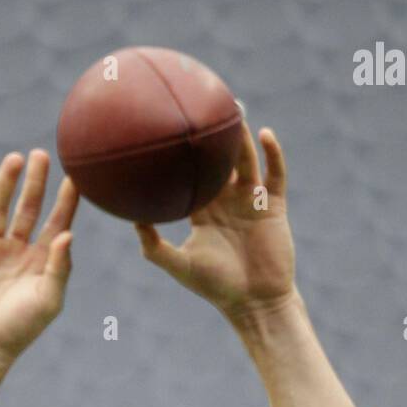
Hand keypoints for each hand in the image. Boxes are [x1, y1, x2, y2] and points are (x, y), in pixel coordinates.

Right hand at [0, 149, 78, 362]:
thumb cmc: (20, 327)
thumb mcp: (48, 299)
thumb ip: (60, 267)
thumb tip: (69, 234)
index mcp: (43, 260)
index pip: (58, 222)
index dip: (66, 200)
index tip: (77, 176)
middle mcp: (19, 250)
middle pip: (29, 208)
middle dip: (36, 182)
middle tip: (42, 154)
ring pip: (0, 208)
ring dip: (6, 184)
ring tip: (14, 160)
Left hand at [134, 123, 295, 323]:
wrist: (255, 302)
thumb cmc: (216, 287)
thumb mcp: (180, 265)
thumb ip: (155, 246)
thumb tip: (131, 219)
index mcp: (204, 212)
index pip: (190, 176)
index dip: (181, 156)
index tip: (168, 129)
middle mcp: (227, 201)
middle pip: (219, 161)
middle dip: (211, 136)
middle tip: (199, 104)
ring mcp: (251, 201)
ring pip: (246, 160)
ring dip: (240, 136)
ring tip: (232, 109)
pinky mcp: (274, 205)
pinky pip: (275, 173)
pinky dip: (272, 153)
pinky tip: (264, 134)